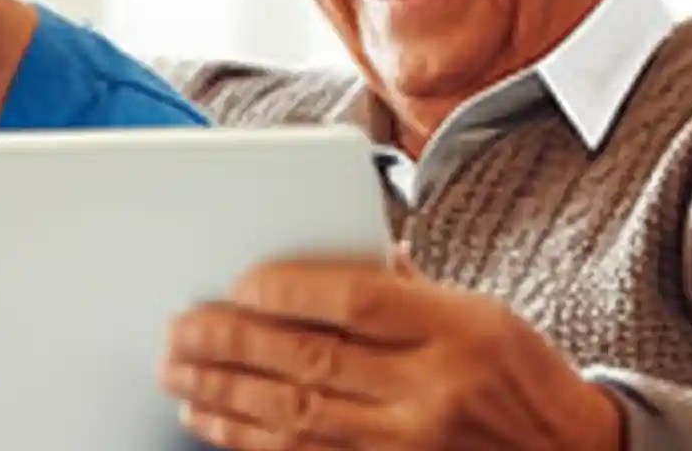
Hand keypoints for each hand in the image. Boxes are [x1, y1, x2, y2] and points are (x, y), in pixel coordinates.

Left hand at [160, 257, 622, 449]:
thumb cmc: (514, 370)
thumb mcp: (477, 308)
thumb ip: (399, 285)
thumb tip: (316, 259)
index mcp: (459, 328)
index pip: (355, 302)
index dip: (287, 291)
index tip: (236, 282)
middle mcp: (434, 390)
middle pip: (311, 360)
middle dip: (232, 341)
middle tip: (181, 326)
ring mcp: (411, 444)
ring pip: (296, 415)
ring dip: (224, 391)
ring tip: (177, 368)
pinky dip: (247, 437)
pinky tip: (210, 417)